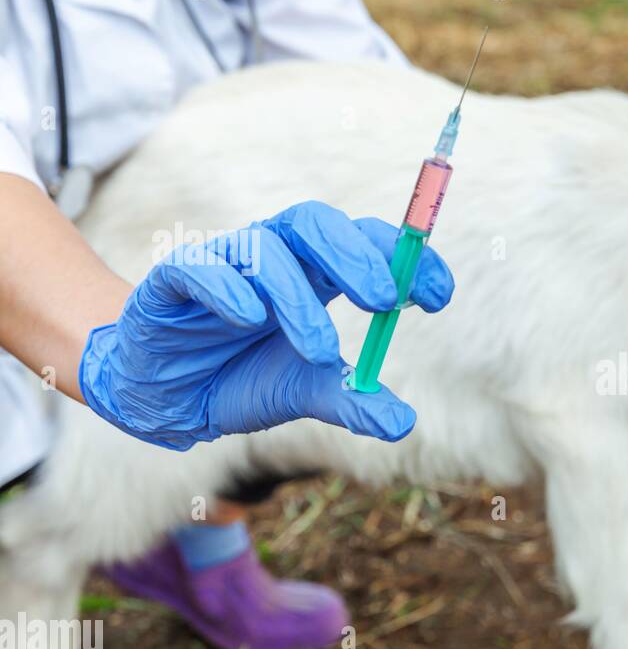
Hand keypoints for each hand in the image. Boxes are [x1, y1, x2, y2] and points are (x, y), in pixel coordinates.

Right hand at [79, 201, 452, 450]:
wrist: (166, 395)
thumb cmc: (242, 378)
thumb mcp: (305, 393)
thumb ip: (352, 402)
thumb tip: (404, 423)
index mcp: (313, 272)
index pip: (365, 242)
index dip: (405, 259)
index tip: (440, 296)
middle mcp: (273, 256)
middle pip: (317, 225)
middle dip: (357, 257)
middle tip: (385, 302)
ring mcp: (223, 263)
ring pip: (265, 251)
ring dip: (297, 298)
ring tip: (318, 350)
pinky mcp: (173, 280)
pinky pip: (200, 268)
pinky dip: (227, 288)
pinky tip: (250, 319)